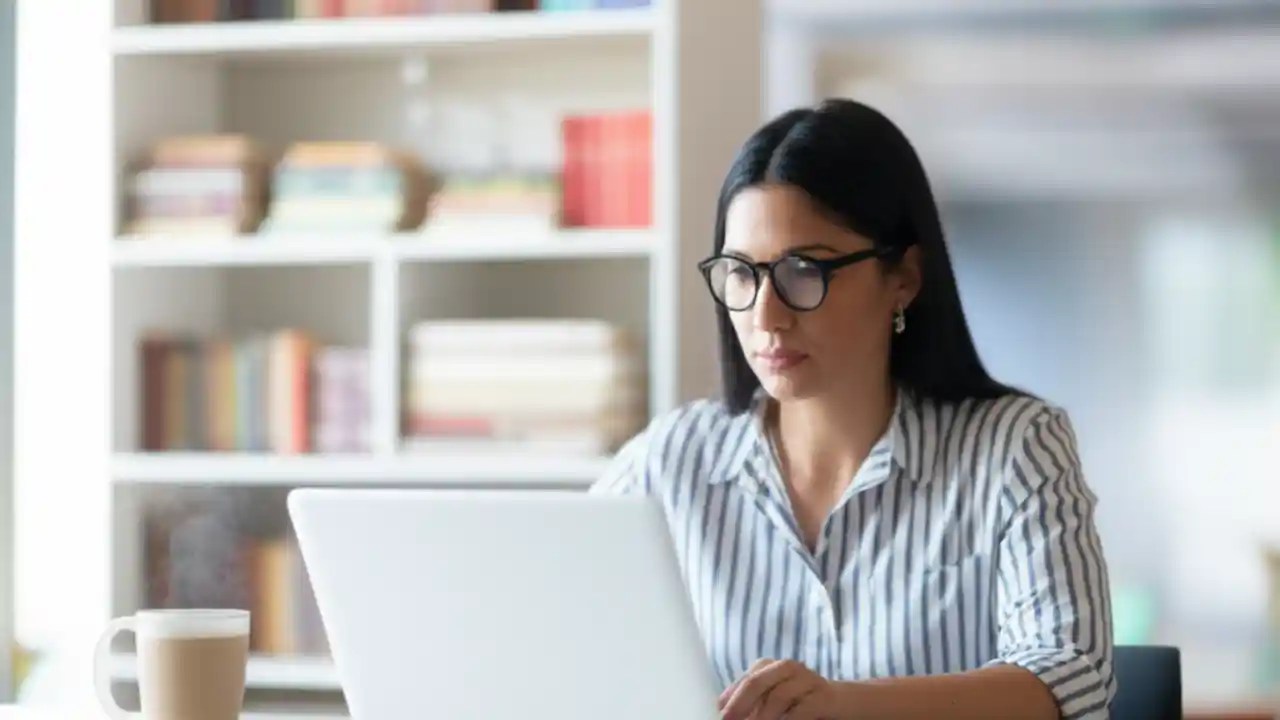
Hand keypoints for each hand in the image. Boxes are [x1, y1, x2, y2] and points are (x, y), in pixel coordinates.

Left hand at [718, 658, 848, 719]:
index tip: (718, 716)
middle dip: (739, 704)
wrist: (845, 703)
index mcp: (769, 667)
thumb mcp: (773, 701)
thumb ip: (751, 705)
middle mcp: (786, 668)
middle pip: (756, 682)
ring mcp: (807, 680)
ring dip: (763, 717)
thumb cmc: (802, 703)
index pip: (743, 681)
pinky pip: (803, 709)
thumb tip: (722, 713)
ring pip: (778, 696)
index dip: (728, 699)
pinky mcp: (824, 696)